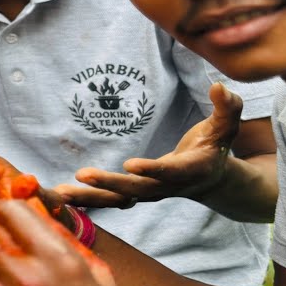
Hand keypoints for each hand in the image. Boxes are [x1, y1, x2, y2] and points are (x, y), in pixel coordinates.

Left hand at [54, 83, 241, 209]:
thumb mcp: (226, 127)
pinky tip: (58, 196)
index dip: (152, 169)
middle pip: (136, 189)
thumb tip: (218, 85)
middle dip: (110, 184)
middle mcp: (165, 187)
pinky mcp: (133, 194)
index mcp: (189, 171)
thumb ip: (228, 107)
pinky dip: (85, 200)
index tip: (130, 164)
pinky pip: (107, 200)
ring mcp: (147, 193)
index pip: (169, 172)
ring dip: (89, 198)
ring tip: (60, 193)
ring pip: (117, 200)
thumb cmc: (214, 146)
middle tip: (83, 175)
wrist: (211, 179)